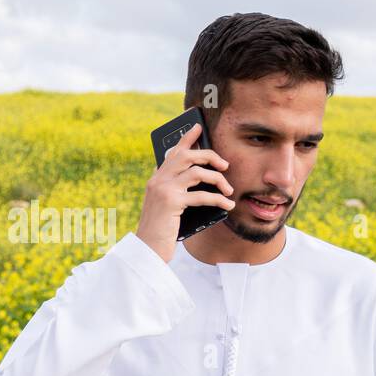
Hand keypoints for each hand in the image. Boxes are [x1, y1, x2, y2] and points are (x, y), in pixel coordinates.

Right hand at [136, 122, 234, 262]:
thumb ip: (177, 191)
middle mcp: (157, 180)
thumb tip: (202, 182)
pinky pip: (201, 195)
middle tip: (225, 165)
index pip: (172, 152)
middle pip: (187, 156)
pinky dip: (218, 199)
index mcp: (156, 178)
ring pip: (196, 172)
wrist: (147, 249)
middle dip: (210, 156)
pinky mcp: (171, 202)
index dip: (186, 138)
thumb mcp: (167, 207)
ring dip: (217, 179)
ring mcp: (163, 189)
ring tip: (228, 190)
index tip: (198, 126)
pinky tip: (227, 205)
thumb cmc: (160, 230)